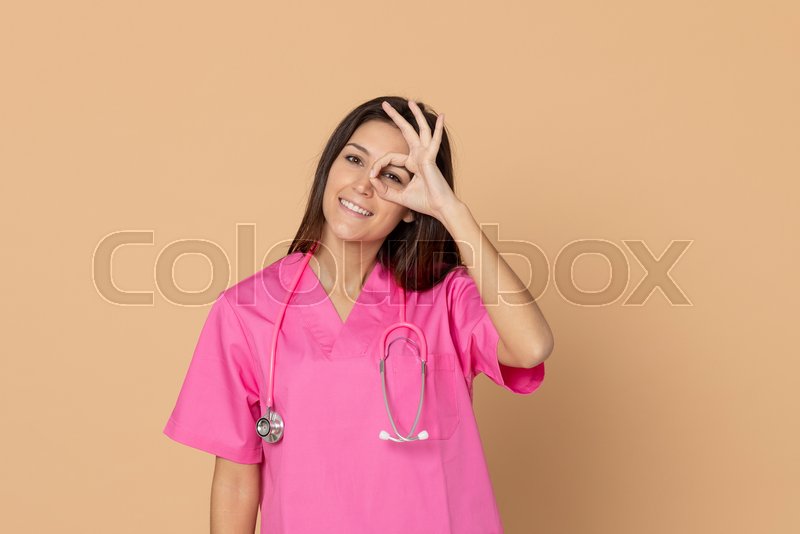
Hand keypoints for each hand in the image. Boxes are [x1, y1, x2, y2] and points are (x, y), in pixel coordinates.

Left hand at [368, 100, 459, 221]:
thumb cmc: (424, 203)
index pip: (391, 157)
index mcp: (413, 164)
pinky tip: (442, 116)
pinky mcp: (430, 159)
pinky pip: (433, 140)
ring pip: (420, 130)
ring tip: (410, 102)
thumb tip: (371, 179)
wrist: (439, 208)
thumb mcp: (397, 197)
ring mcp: (426, 155)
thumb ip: (384, 190)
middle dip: (396, 118)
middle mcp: (419, 156)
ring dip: (416, 115)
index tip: (372, 176)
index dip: (379, 165)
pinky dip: (438, 128)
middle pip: (407, 132)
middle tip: (385, 105)